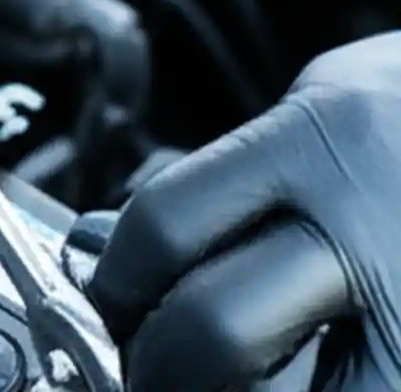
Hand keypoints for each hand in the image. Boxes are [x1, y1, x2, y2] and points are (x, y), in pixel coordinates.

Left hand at [87, 33, 400, 390]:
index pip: (165, 224)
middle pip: (212, 329)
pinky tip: (295, 378)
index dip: (111, 278)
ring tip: (220, 376)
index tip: (100, 301)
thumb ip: (222, 179)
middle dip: (155, 363)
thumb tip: (101, 243)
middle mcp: (377, 225)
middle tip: (144, 362)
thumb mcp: (324, 110)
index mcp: (326, 140)